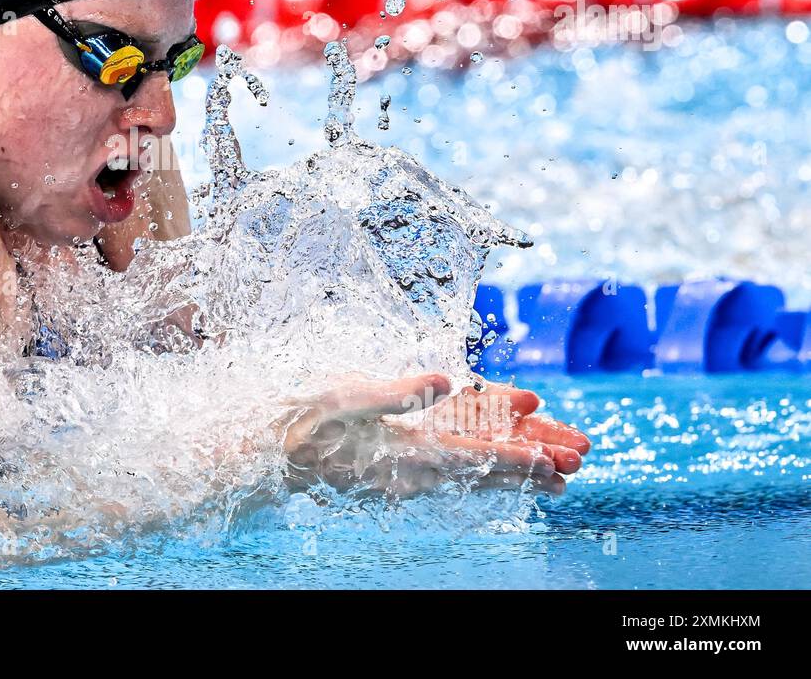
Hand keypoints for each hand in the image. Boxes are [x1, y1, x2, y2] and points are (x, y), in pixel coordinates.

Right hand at [281, 373, 568, 498]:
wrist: (275, 449)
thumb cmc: (305, 419)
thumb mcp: (346, 395)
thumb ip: (398, 392)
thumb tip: (446, 381)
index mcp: (405, 453)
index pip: (472, 457)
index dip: (515, 459)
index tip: (552, 463)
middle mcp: (414, 469)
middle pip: (484, 466)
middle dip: (531, 463)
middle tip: (578, 463)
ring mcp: (409, 470)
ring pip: (474, 464)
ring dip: (516, 463)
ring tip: (559, 469)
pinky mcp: (403, 462)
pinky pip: (454, 458)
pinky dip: (484, 452)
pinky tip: (503, 445)